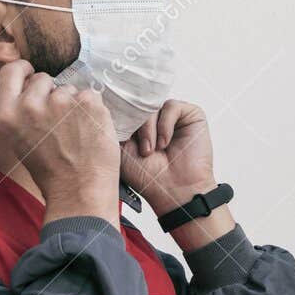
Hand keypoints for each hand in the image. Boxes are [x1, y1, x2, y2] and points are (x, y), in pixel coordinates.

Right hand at [0, 61, 119, 223]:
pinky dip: (94, 110)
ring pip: (70, 89)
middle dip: (53, 93)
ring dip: (75, 104)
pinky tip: (90, 131)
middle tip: (61, 123)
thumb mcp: (20, 141)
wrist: (79, 192)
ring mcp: (60, 101)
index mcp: (8, 114)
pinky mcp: (87, 102)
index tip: (32, 74)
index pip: (11, 71)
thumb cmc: (51, 172)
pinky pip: (91, 95)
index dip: (24, 70)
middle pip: (44, 79)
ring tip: (76, 133)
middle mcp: (31, 105)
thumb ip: (21, 111)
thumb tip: (31, 85)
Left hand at [120, 100, 233, 252]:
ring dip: (148, 129)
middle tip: (137, 147)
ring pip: (153, 105)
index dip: (119, 111)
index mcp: (136, 124)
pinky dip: (165, 125)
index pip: (125, 105)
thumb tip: (104, 103)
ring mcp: (171, 116)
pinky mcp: (190, 115)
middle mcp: (153, 118)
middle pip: (137, 103)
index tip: (112, 123)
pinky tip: (165, 144)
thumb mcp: (119, 147)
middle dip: (134, 123)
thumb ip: (114, 124)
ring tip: (151, 151)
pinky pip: (171, 106)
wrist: (173, 191)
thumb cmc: (147, 176)